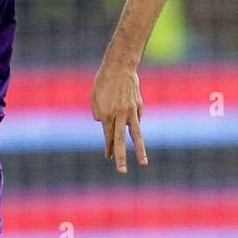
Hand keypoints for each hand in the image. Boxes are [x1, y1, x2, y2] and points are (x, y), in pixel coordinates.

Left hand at [91, 59, 146, 173]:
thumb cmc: (103, 81)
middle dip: (121, 157)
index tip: (108, 158)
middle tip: (122, 171)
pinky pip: (136, 119)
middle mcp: (120, 115)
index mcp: (106, 114)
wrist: (120, 66)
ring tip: (143, 163)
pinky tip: (130, 118)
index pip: (108, 137)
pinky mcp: (139, 106)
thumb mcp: (94, 98)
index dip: (108, 148)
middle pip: (120, 140)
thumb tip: (105, 125)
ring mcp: (132, 111)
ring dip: (140, 150)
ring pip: (136, 134)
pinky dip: (133, 122)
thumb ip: (98, 113)